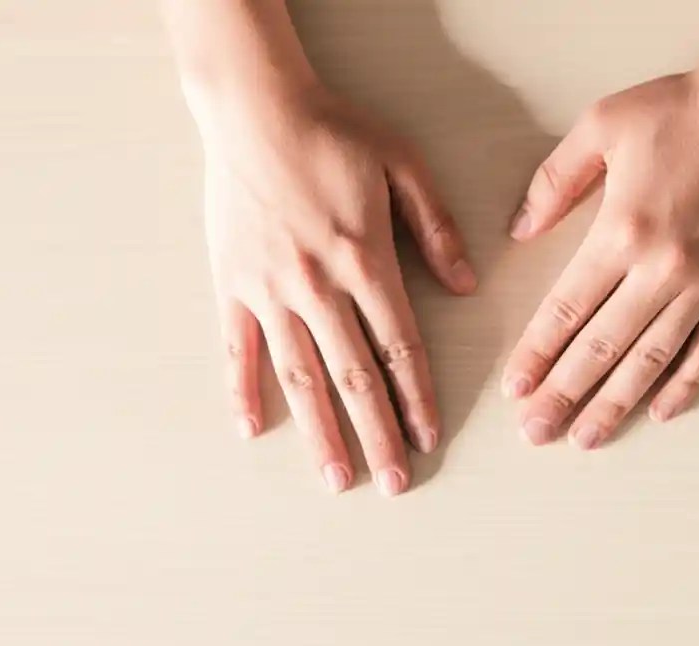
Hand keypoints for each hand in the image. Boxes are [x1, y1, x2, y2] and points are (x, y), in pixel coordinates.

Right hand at [199, 88, 475, 493]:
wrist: (253, 107)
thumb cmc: (333, 132)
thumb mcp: (403, 165)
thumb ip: (437, 230)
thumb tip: (468, 287)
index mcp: (365, 261)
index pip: (399, 348)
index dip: (418, 398)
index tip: (429, 439)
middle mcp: (317, 288)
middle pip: (354, 377)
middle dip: (378, 435)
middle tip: (394, 483)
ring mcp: (269, 291)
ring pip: (299, 377)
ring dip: (320, 432)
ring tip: (337, 478)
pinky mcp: (230, 284)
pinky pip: (237, 349)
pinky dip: (242, 391)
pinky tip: (251, 431)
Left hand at [503, 70, 698, 448]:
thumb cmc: (683, 109)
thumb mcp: (601, 126)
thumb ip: (554, 181)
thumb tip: (520, 230)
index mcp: (621, 232)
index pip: (567, 310)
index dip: (536, 354)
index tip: (515, 389)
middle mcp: (662, 270)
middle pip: (602, 349)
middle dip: (563, 396)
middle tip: (534, 434)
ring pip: (652, 360)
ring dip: (615, 404)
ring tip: (586, 439)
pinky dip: (686, 385)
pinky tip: (660, 412)